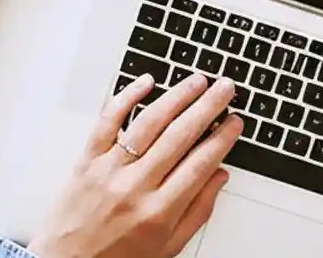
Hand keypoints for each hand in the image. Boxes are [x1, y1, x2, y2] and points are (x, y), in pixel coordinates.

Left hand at [30, 73, 242, 257]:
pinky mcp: (87, 160)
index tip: (235, 122)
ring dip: (177, 97)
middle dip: (208, 107)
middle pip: (180, 136)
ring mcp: (109, 170)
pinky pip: (107, 122)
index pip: (200, 164)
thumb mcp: (167, 247)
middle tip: (225, 89)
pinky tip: (146, 83)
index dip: (222, 139)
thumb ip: (197, 211)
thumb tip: (220, 176)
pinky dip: (126, 98)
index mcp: (158, 212)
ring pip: (149, 123)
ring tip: (197, 81)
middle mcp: (135, 187)